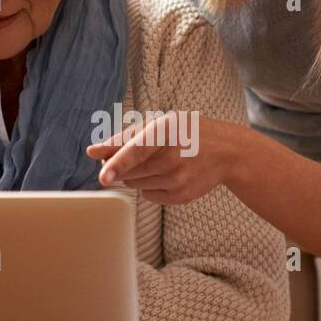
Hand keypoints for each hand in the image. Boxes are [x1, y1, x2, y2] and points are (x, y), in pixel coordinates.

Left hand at [85, 112, 233, 204]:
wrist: (226, 152)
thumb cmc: (186, 132)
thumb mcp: (160, 123)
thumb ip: (125, 137)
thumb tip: (93, 152)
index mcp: (167, 131)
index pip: (137, 150)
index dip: (118, 162)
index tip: (103, 174)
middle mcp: (173, 158)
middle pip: (128, 170)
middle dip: (121, 165)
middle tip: (138, 153)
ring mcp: (177, 181)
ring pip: (134, 183)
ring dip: (136, 173)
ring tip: (159, 160)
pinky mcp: (180, 197)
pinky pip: (147, 194)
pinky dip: (150, 184)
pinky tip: (168, 173)